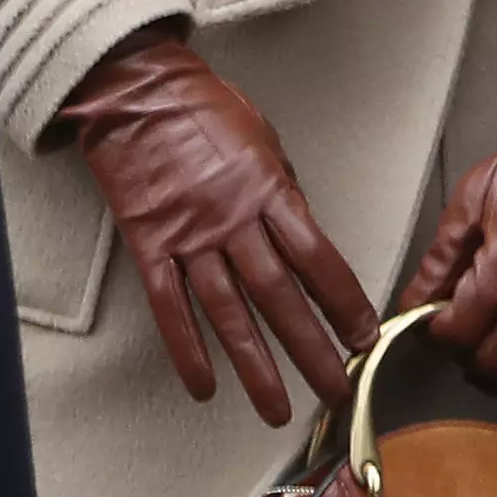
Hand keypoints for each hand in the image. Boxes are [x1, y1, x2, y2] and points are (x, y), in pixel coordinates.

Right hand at [65, 31, 380, 427]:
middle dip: (312, 350)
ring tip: (276, 410)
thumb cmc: (202, 104)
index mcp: (266, 189)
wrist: (133, 87)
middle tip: (336, 391)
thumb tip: (303, 237)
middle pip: (279, 297)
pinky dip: (186, 349)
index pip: (317, 258)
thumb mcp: (262, 135)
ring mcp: (188, 236)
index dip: (344, 303)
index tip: (364, 337)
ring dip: (256, 367)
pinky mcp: (149, 244)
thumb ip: (282, 190)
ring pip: (228, 314)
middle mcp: (231, 219)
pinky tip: (203, 386)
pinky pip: (170, 307)